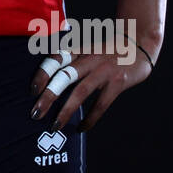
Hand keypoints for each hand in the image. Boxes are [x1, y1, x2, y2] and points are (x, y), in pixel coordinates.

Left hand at [27, 44, 153, 133]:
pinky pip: (101, 103)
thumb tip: (51, 84)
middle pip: (64, 77)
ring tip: (54, 126)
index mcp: (80, 51)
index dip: (42, 74)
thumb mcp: (88, 51)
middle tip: (35, 113)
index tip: (32, 90)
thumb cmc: (108, 52)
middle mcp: (89, 58)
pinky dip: (90, 117)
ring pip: (80, 92)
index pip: (56, 60)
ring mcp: (104, 70)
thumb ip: (73, 63)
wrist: (139, 44)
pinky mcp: (118, 82)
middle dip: (48, 96)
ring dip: (66, 110)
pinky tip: (82, 128)